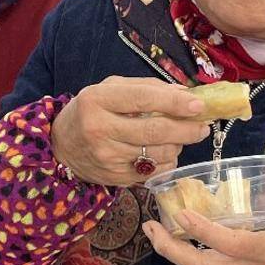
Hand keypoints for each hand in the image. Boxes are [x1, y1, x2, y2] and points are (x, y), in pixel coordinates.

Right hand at [50, 76, 209, 185]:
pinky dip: (167, 161)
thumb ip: (146, 87)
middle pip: (154, 131)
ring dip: (178, 145)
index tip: (198, 105)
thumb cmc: (91, 111)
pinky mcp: (115, 178)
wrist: (61, 146)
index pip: (143, 99)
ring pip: (158, 154)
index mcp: (97, 100)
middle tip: (203, 126)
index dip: (174, 102)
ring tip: (181, 136)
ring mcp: (107, 157)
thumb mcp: (109, 89)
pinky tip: (166, 151)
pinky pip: (153, 171)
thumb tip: (184, 93)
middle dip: (186, 129)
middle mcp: (100, 129)